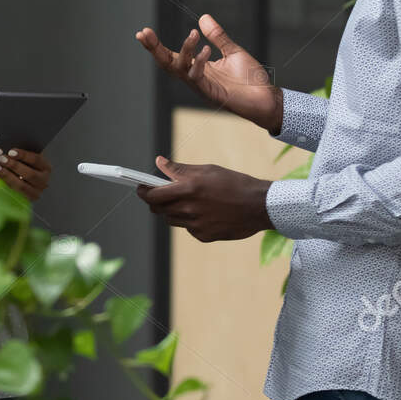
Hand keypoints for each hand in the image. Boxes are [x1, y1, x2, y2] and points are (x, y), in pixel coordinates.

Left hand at [0, 147, 51, 200]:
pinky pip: (13, 193)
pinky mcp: (26, 200)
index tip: (10, 151)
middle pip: (29, 174)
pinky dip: (2, 184)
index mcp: (46, 167)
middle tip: (1, 159)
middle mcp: (43, 181)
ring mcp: (36, 193)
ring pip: (21, 185)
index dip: (23, 155)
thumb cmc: (25, 164)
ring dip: (6, 175)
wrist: (27, 180)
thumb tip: (8, 150)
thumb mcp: (27, 158)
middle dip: (14, 166)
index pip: (36, 160)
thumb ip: (21, 154)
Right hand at [135, 14, 281, 130]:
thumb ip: (218, 37)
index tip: (143, 32)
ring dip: (185, 51)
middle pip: (167, 64)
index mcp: (198, 68)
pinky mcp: (213, 95)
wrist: (266, 99)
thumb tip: (202, 17)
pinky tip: (207, 50)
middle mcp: (196, 78)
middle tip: (143, 33)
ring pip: (182, 70)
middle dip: (154, 49)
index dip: (156, 45)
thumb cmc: (250, 79)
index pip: (171, 55)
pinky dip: (200, 64)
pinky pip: (199, 79)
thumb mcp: (233, 52)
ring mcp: (202, 87)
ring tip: (193, 34)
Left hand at [136, 156, 271, 242]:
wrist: (260, 206)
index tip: (139, 188)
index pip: (153, 195)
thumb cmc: (234, 183)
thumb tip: (159, 163)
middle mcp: (189, 209)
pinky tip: (204, 212)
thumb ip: (180, 169)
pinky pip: (188, 228)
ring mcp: (196, 225)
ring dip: (172, 210)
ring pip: (172, 219)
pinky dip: (190, 220)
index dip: (143, 192)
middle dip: (155, 202)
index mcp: (188, 189)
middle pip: (158, 210)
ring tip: (185, 201)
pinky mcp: (204, 236)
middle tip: (159, 194)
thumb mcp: (207, 170)